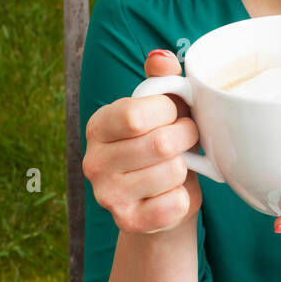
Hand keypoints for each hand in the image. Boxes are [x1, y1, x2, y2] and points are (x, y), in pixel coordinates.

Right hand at [82, 49, 202, 233]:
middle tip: (185, 140)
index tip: (173, 115)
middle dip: (186, 138)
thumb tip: (161, 59)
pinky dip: (184, 197)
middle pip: (160, 144)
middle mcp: (94, 161)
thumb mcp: (162, 108)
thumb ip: (161, 80)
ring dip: (186, 167)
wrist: (160, 200)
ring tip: (177, 166)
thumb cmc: (162, 144)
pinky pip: (176, 203)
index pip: (136, 115)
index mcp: (98, 126)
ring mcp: (107, 195)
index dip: (169, 112)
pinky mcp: (129, 222)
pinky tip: (171, 193)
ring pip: (172, 172)